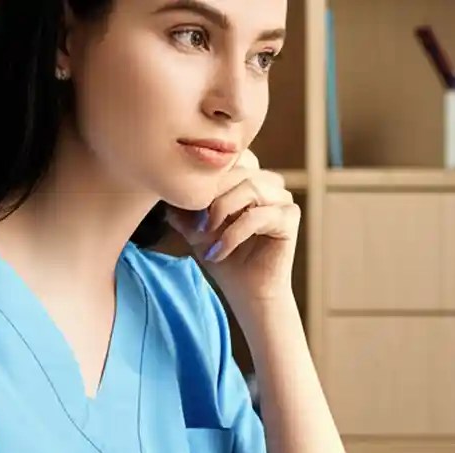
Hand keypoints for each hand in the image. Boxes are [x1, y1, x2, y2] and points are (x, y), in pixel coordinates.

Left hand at [166, 149, 300, 307]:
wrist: (245, 292)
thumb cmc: (223, 256)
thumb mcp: (195, 229)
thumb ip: (183, 209)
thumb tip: (164, 192)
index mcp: (249, 176)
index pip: (228, 158)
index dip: (207, 177)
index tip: (185, 203)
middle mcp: (269, 182)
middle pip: (238, 171)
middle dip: (211, 196)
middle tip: (195, 223)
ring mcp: (283, 198)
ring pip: (250, 188)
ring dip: (222, 212)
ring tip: (205, 236)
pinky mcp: (290, 217)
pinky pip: (258, 216)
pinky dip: (233, 234)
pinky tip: (218, 252)